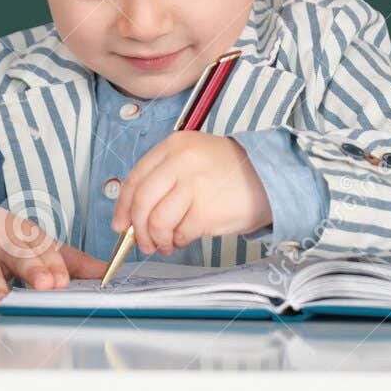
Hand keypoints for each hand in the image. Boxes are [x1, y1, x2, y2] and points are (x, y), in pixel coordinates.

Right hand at [0, 193, 107, 303]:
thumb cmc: (0, 235)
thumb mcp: (34, 241)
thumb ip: (72, 261)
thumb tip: (109, 273)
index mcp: (28, 239)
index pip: (45, 250)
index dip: (55, 265)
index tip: (64, 280)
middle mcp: (5, 247)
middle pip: (21, 257)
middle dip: (33, 270)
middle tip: (46, 284)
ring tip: (2, 298)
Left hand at [111, 131, 270, 255]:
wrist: (269, 178)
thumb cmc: (230, 172)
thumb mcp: (194, 159)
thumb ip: (164, 178)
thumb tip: (134, 213)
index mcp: (174, 146)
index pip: (135, 178)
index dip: (123, 206)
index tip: (120, 223)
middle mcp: (181, 162)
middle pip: (141, 201)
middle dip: (136, 228)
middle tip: (140, 241)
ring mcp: (193, 186)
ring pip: (156, 221)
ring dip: (157, 239)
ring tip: (165, 243)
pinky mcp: (206, 211)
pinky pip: (179, 233)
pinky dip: (178, 241)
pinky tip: (184, 238)